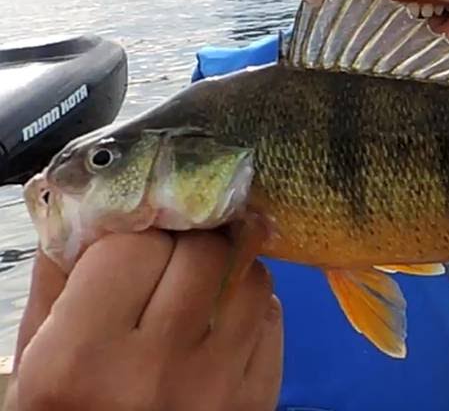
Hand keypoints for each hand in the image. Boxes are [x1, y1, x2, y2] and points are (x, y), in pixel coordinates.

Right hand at [4, 230, 282, 410]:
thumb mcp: (35, 359)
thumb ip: (59, 278)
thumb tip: (89, 199)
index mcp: (79, 361)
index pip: (134, 245)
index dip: (134, 235)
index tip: (132, 244)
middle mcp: (152, 374)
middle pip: (202, 251)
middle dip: (187, 241)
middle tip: (173, 253)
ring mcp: (214, 390)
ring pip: (250, 276)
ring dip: (228, 267)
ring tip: (200, 283)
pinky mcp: (257, 402)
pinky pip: (272, 317)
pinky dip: (252, 306)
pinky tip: (222, 320)